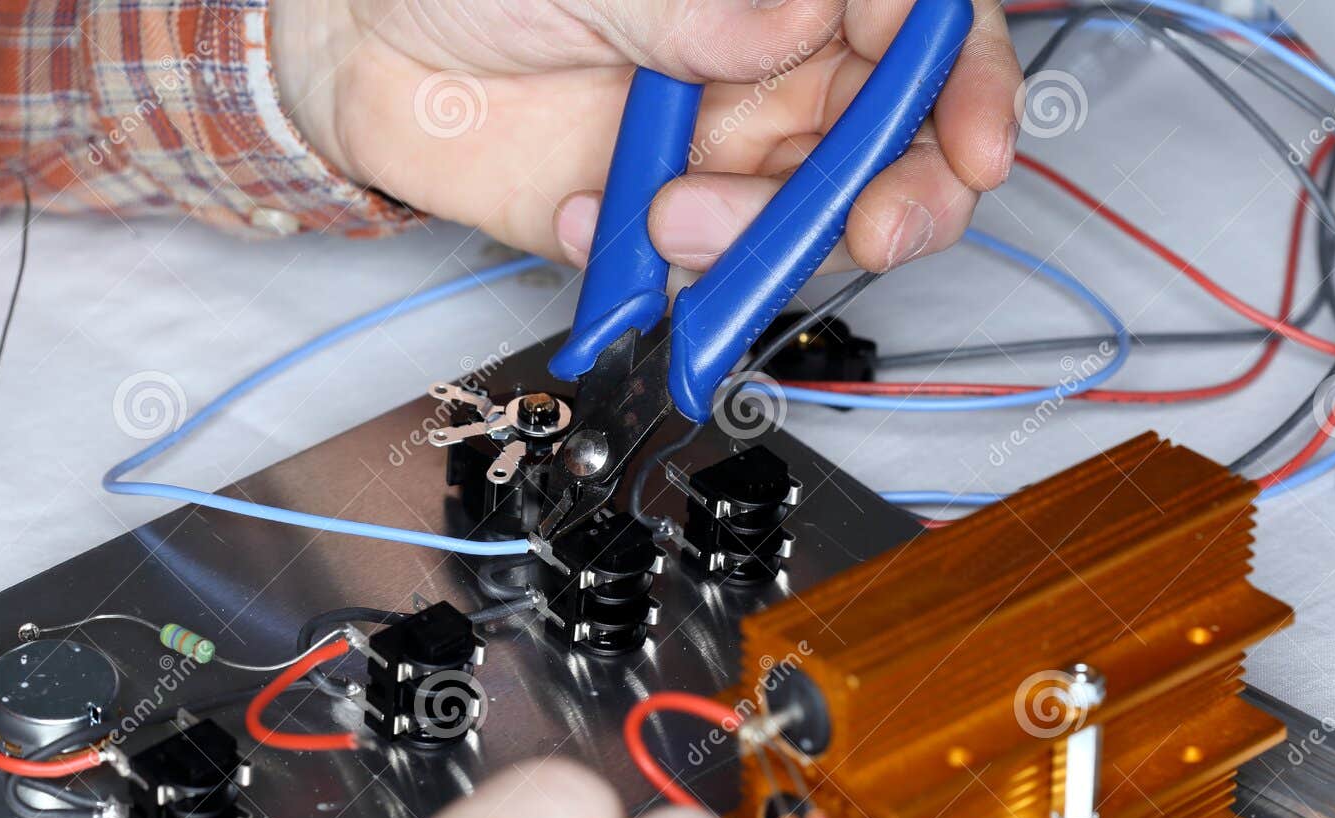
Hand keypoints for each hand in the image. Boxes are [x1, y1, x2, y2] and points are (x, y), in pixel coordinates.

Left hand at [272, 0, 1020, 272]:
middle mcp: (769, 65)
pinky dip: (673, 269)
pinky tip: (606, 217)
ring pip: (809, 223)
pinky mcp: (662, 222)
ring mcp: (720, 150)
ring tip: (672, 212)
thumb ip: (694, 0)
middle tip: (873, 229)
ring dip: (768, 240)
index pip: (917, 27)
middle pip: (896, 142)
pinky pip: (706, 272)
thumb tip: (790, 22)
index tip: (975, 142)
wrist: (360, 44)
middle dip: (904, 196)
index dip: (966, 84)